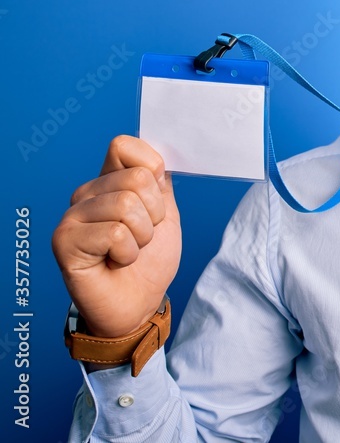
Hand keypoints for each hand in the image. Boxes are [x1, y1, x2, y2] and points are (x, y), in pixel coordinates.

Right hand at [52, 136, 181, 338]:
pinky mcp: (65, 241)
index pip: (125, 145)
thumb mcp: (166, 216)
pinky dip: (128, 253)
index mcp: (109, 181)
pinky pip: (116, 232)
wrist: (139, 303)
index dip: (152, 170)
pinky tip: (114, 262)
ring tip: (127, 251)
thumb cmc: (150, 262)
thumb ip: (160, 184)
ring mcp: (72, 216)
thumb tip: (157, 156)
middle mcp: (87, 193)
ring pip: (127, 205)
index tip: (155, 201)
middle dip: (154, 213)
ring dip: (142, 236)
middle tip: (141, 237)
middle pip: (136, 178)